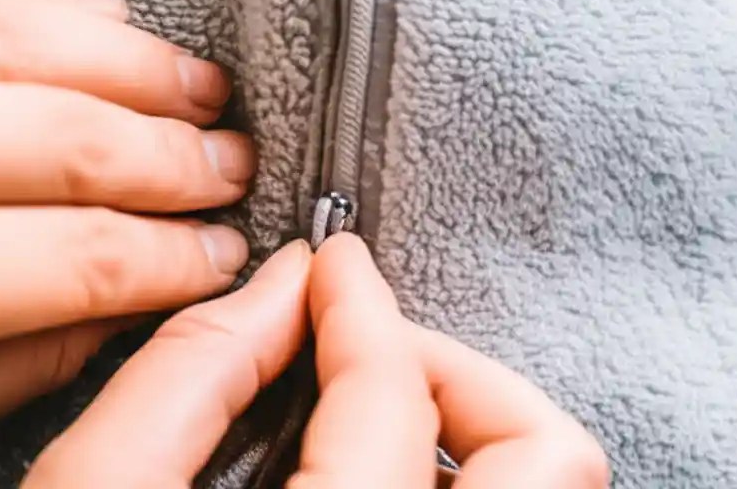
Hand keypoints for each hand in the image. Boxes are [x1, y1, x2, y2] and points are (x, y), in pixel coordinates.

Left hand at [0, 0, 254, 486]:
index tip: (221, 248)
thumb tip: (131, 303)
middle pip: (77, 139)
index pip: (94, 254)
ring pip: (22, 40)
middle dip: (180, 156)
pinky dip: (30, 2)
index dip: (181, 253)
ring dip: (133, 65)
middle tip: (231, 163)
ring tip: (196, 86)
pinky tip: (93, 20)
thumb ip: (14, 363)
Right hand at [24, 236, 608, 487]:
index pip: (393, 398)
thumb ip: (187, 375)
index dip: (363, 305)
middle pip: (548, 460)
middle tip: (373, 352)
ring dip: (472, 440)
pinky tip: (371, 488)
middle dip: (461, 374)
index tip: (336, 268)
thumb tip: (278, 293)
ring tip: (374, 419)